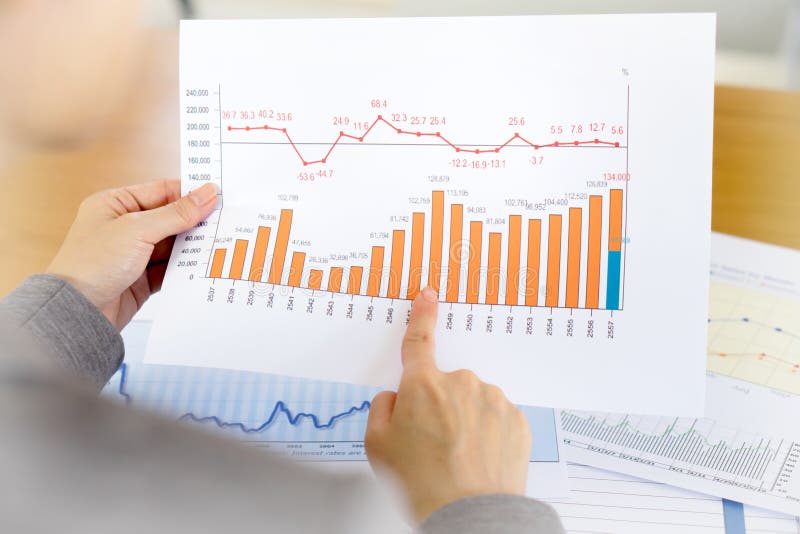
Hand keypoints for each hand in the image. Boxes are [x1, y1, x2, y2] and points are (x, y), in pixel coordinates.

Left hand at [47, 180, 217, 329]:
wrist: (76, 312)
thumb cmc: (92, 264)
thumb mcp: (137, 230)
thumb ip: (176, 213)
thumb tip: (207, 194)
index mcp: (115, 204)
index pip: (161, 191)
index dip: (190, 193)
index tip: (218, 196)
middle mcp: (124, 227)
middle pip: (170, 218)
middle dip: (195, 222)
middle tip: (226, 221)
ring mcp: (133, 254)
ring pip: (173, 245)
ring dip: (193, 247)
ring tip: (220, 244)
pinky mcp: (141, 279)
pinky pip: (170, 269)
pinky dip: (186, 268)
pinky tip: (203, 266)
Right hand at [365, 287, 531, 522]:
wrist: (469, 515)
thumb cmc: (422, 483)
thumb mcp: (377, 446)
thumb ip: (382, 409)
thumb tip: (396, 398)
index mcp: (423, 386)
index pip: (419, 339)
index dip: (422, 314)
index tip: (429, 295)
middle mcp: (462, 384)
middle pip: (445, 385)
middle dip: (439, 405)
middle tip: (433, 443)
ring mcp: (493, 400)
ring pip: (474, 401)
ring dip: (466, 419)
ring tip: (458, 457)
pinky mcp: (516, 420)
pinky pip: (497, 418)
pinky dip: (488, 433)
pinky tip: (479, 458)